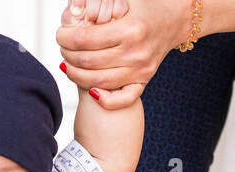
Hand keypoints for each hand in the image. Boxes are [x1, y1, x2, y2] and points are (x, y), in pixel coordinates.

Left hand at [57, 0, 192, 107]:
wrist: (174, 19)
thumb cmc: (144, 6)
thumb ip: (101, 1)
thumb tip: (73, 7)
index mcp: (129, 29)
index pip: (84, 39)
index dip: (65, 37)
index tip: (60, 34)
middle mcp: (135, 52)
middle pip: (87, 61)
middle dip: (67, 55)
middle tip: (62, 48)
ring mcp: (140, 69)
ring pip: (97, 81)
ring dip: (75, 75)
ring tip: (68, 65)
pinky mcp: (144, 81)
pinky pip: (122, 99)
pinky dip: (104, 99)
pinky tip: (91, 91)